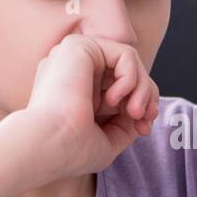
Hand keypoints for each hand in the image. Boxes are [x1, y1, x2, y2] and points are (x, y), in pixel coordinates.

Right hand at [21, 34, 159, 178]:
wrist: (49, 144)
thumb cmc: (70, 150)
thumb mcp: (107, 141)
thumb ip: (124, 126)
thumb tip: (141, 116)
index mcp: (74, 90)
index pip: (118, 86)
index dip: (141, 105)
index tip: (144, 129)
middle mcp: (72, 70)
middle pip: (127, 72)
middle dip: (147, 96)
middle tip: (144, 119)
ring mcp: (75, 57)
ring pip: (129, 61)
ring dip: (142, 88)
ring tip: (135, 112)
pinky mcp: (80, 46)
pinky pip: (125, 53)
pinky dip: (131, 77)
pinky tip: (114, 99)